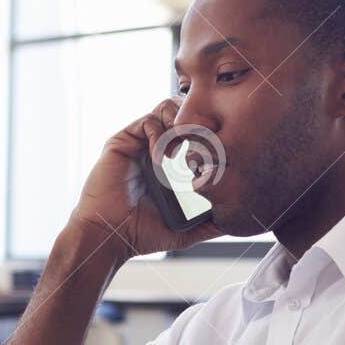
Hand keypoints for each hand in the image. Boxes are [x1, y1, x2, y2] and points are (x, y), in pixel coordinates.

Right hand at [67, 98, 221, 261]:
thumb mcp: (184, 231)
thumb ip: (208, 225)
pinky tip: (161, 159)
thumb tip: (235, 223)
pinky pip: (148, 121)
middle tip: (204, 144)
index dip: (207, 133)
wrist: (109, 236)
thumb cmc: (140, 235)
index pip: (192, 131)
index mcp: (166, 162)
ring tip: (182, 149)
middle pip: (181, 112)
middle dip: (196, 122)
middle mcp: (151, 146)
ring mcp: (137, 142)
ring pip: (165, 108)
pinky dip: (160, 135)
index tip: (217, 152)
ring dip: (179, 124)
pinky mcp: (122, 140)